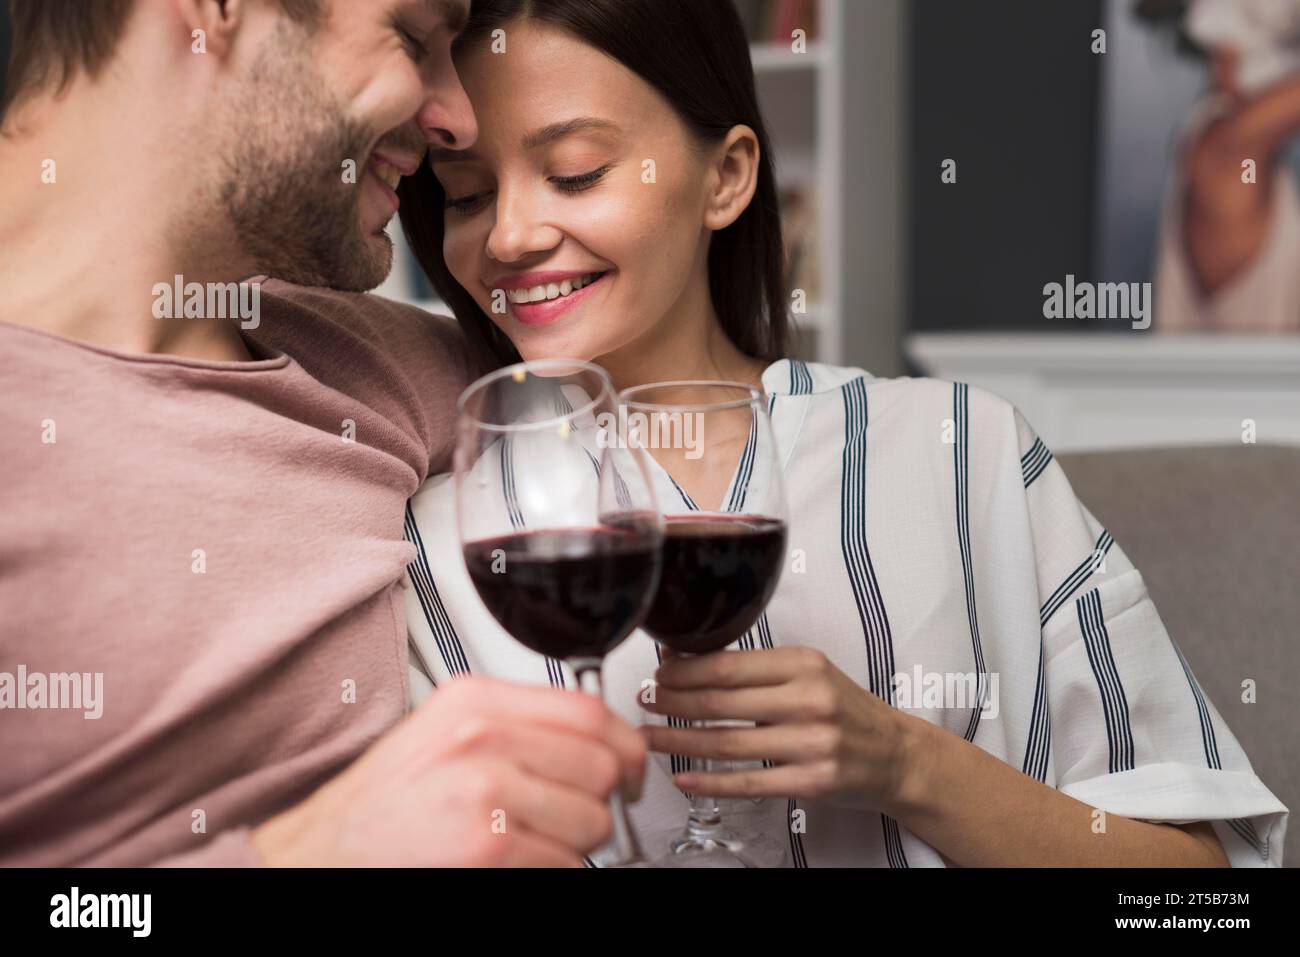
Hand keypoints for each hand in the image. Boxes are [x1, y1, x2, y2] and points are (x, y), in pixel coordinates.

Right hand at [252, 675, 645, 866]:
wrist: (321, 854)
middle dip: (599, 800)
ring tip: (530, 841)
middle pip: (601, 765)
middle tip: (574, 816)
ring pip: (592, 820)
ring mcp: (483, 791)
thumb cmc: (384, 803)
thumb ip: (517, 725)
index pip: (589, 711)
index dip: (624, 745)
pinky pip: (564, 862)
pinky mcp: (485, 847)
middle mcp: (481, 737)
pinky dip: (552, 869)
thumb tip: (596, 740)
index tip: (629, 768)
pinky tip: (511, 862)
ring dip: (575, 842)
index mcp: (475, 701)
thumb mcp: (445, 734)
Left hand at [640, 647, 918, 811]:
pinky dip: (710, 781)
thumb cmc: (844, 710)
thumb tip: (686, 660)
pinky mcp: (812, 782)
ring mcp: (812, 743)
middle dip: (673, 702)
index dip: (685, 671)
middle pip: (721, 702)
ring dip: (680, 740)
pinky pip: (748, 783)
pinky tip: (683, 775)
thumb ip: (755, 669)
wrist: (895, 755)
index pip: (729, 665)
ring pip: (728, 743)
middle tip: (645, 701)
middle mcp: (809, 700)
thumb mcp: (808, 673)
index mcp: (804, 664)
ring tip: (650, 735)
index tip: (658, 673)